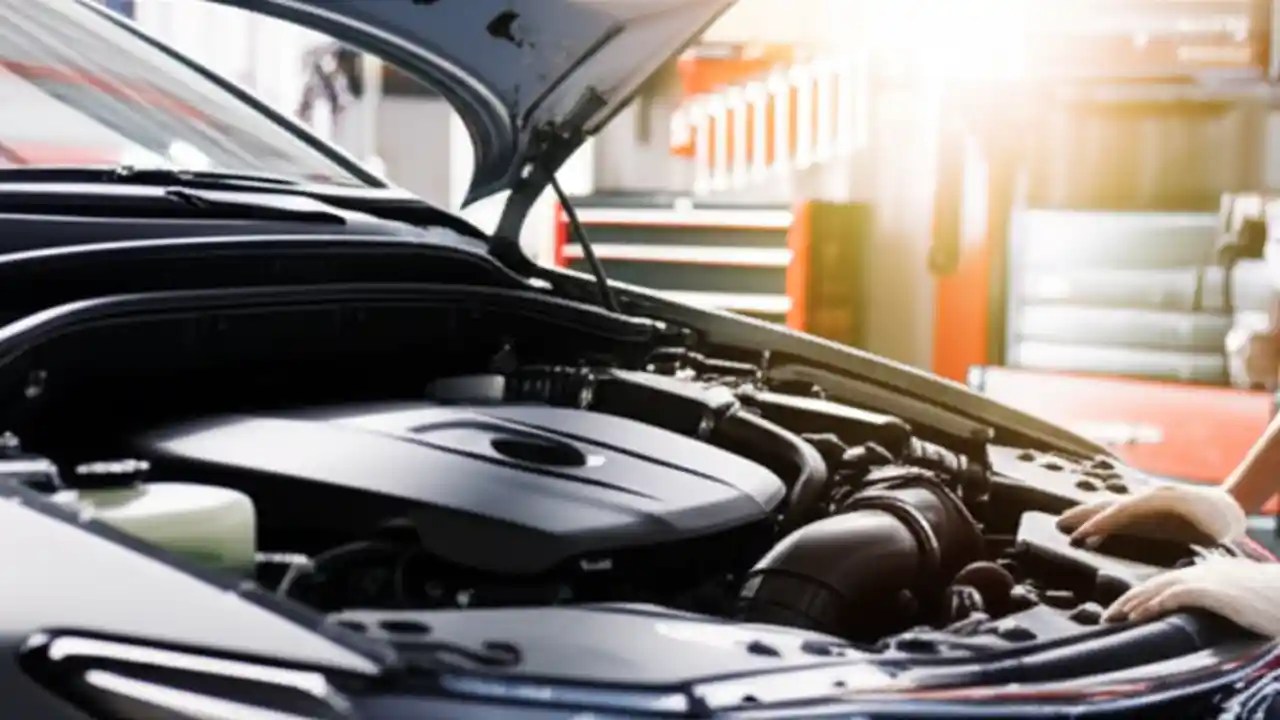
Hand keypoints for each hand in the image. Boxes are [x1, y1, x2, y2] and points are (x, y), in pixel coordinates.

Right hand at [1057, 484, 1246, 545]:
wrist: (1227, 506)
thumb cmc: (1221, 523)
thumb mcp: (1212, 530)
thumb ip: (1190, 538)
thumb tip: (1179, 550)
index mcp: (1160, 501)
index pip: (1121, 510)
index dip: (1100, 523)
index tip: (1080, 535)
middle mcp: (1146, 498)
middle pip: (1108, 504)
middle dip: (1083, 514)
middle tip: (1059, 524)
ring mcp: (1143, 503)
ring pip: (1108, 507)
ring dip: (1087, 515)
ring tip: (1064, 525)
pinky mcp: (1144, 512)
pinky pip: (1117, 515)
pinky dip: (1101, 523)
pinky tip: (1091, 537)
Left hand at [1104, 557, 1279, 637]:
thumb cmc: (1273, 599)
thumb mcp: (1239, 595)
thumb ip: (1218, 596)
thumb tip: (1206, 606)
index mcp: (1206, 571)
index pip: (1165, 582)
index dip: (1141, 595)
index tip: (1123, 610)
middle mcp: (1201, 571)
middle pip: (1154, 584)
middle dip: (1127, 599)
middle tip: (1107, 616)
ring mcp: (1206, 579)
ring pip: (1158, 588)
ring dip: (1132, 604)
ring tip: (1112, 617)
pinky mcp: (1213, 591)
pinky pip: (1175, 595)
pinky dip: (1153, 605)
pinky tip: (1137, 616)